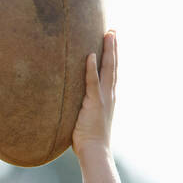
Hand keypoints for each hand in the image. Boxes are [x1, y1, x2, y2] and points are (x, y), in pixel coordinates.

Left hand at [72, 29, 116, 157]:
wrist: (95, 151)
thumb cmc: (88, 140)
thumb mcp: (86, 119)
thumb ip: (82, 108)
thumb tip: (69, 105)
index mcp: (108, 98)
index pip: (111, 73)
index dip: (112, 57)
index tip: (112, 41)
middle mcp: (109, 95)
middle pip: (113, 66)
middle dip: (113, 47)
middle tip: (113, 30)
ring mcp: (103, 98)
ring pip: (107, 69)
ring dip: (108, 51)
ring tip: (108, 34)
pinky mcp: (94, 104)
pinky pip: (92, 83)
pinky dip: (91, 69)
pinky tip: (90, 55)